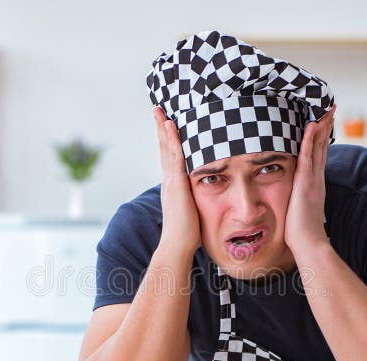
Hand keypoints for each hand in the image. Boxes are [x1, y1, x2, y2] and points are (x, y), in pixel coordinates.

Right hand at [153, 105, 200, 257]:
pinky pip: (174, 156)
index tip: (166, 123)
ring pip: (166, 148)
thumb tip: (209, 196)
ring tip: (160, 110)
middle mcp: (169, 180)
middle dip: (160, 127)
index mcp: (173, 185)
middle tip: (157, 109)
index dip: (167, 140)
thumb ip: (196, 199)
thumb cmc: (188, 233)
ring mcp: (171, 181)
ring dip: (162, 127)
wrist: (178, 245)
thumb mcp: (193, 210)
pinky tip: (170, 124)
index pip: (169, 157)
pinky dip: (171, 139)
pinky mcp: (176, 184)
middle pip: (163, 147)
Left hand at [284, 105, 335, 252]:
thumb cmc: (301, 232)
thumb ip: (299, 200)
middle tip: (330, 108)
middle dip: (326, 127)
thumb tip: (294, 199)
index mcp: (315, 184)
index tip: (324, 123)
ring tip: (325, 109)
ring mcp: (313, 179)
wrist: (308, 242)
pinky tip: (311, 124)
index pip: (318, 156)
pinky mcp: (306, 181)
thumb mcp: (300, 210)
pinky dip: (309, 139)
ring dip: (321, 127)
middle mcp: (317, 178)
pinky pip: (307, 155)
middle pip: (322, 147)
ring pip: (317, 147)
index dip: (321, 139)